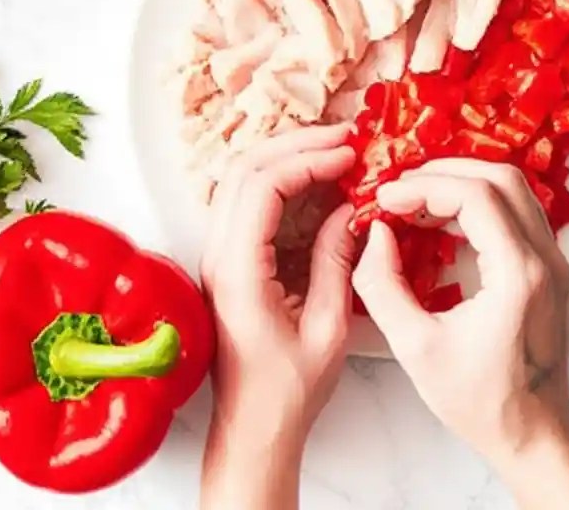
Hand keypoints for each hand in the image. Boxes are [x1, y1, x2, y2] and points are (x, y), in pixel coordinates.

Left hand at [199, 125, 355, 509]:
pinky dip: (279, 183)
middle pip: (244, 171)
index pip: (264, 185)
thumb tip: (349, 213)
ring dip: (285, 158)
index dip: (308, 158)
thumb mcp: (328, 329)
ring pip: (240, 183)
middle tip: (345, 137)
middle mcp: (218, 258)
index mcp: (238, 271)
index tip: (350, 154)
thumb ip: (336, 263)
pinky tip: (315, 185)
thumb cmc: (288, 393)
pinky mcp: (229, 266)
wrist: (253, 430)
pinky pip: (247, 206)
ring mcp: (219, 259)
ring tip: (333, 151)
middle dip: (296, 144)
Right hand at [353, 158, 568, 453]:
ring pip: (515, 191)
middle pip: (501, 178)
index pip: (474, 196)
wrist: (534, 434)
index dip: (423, 186)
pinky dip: (481, 204)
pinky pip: (519, 214)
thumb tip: (374, 235)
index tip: (384, 199)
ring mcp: (554, 264)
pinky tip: (444, 222)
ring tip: (417, 200)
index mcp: (518, 275)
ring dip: (465, 184)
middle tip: (400, 189)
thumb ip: (383, 285)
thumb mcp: (414, 347)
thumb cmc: (480, 402)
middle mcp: (546, 260)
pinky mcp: (550, 272)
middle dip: (444, 172)